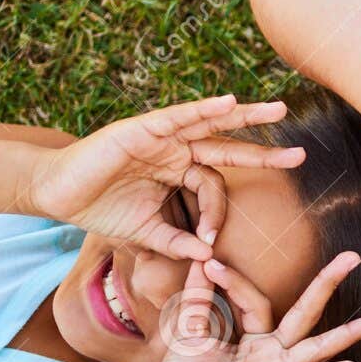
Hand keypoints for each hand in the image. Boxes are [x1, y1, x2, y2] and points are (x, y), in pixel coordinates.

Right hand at [25, 94, 304, 260]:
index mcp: (180, 172)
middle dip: (264, 150)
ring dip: (245, 115)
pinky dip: (203, 108)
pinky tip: (228, 102)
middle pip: (228, 146)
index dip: (217, 212)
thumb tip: (208, 259)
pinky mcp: (143, 129)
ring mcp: (161, 137)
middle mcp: (176, 151)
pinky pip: (180, 116)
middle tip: (300, 156)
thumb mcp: (150, 234)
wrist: (60, 196)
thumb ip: (179, 244)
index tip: (210, 237)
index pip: (214, 186)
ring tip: (277, 109)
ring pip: (210, 122)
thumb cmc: (103, 210)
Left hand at [138, 253, 360, 361]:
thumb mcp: (189, 328)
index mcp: (256, 340)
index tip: (209, 261)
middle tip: (354, 256)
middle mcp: (272, 356)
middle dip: (328, 284)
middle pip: (307, 314)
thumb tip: (202, 258)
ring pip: (317, 349)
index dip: (233, 280)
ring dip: (349, 334)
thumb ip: (199, 296)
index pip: (256, 300)